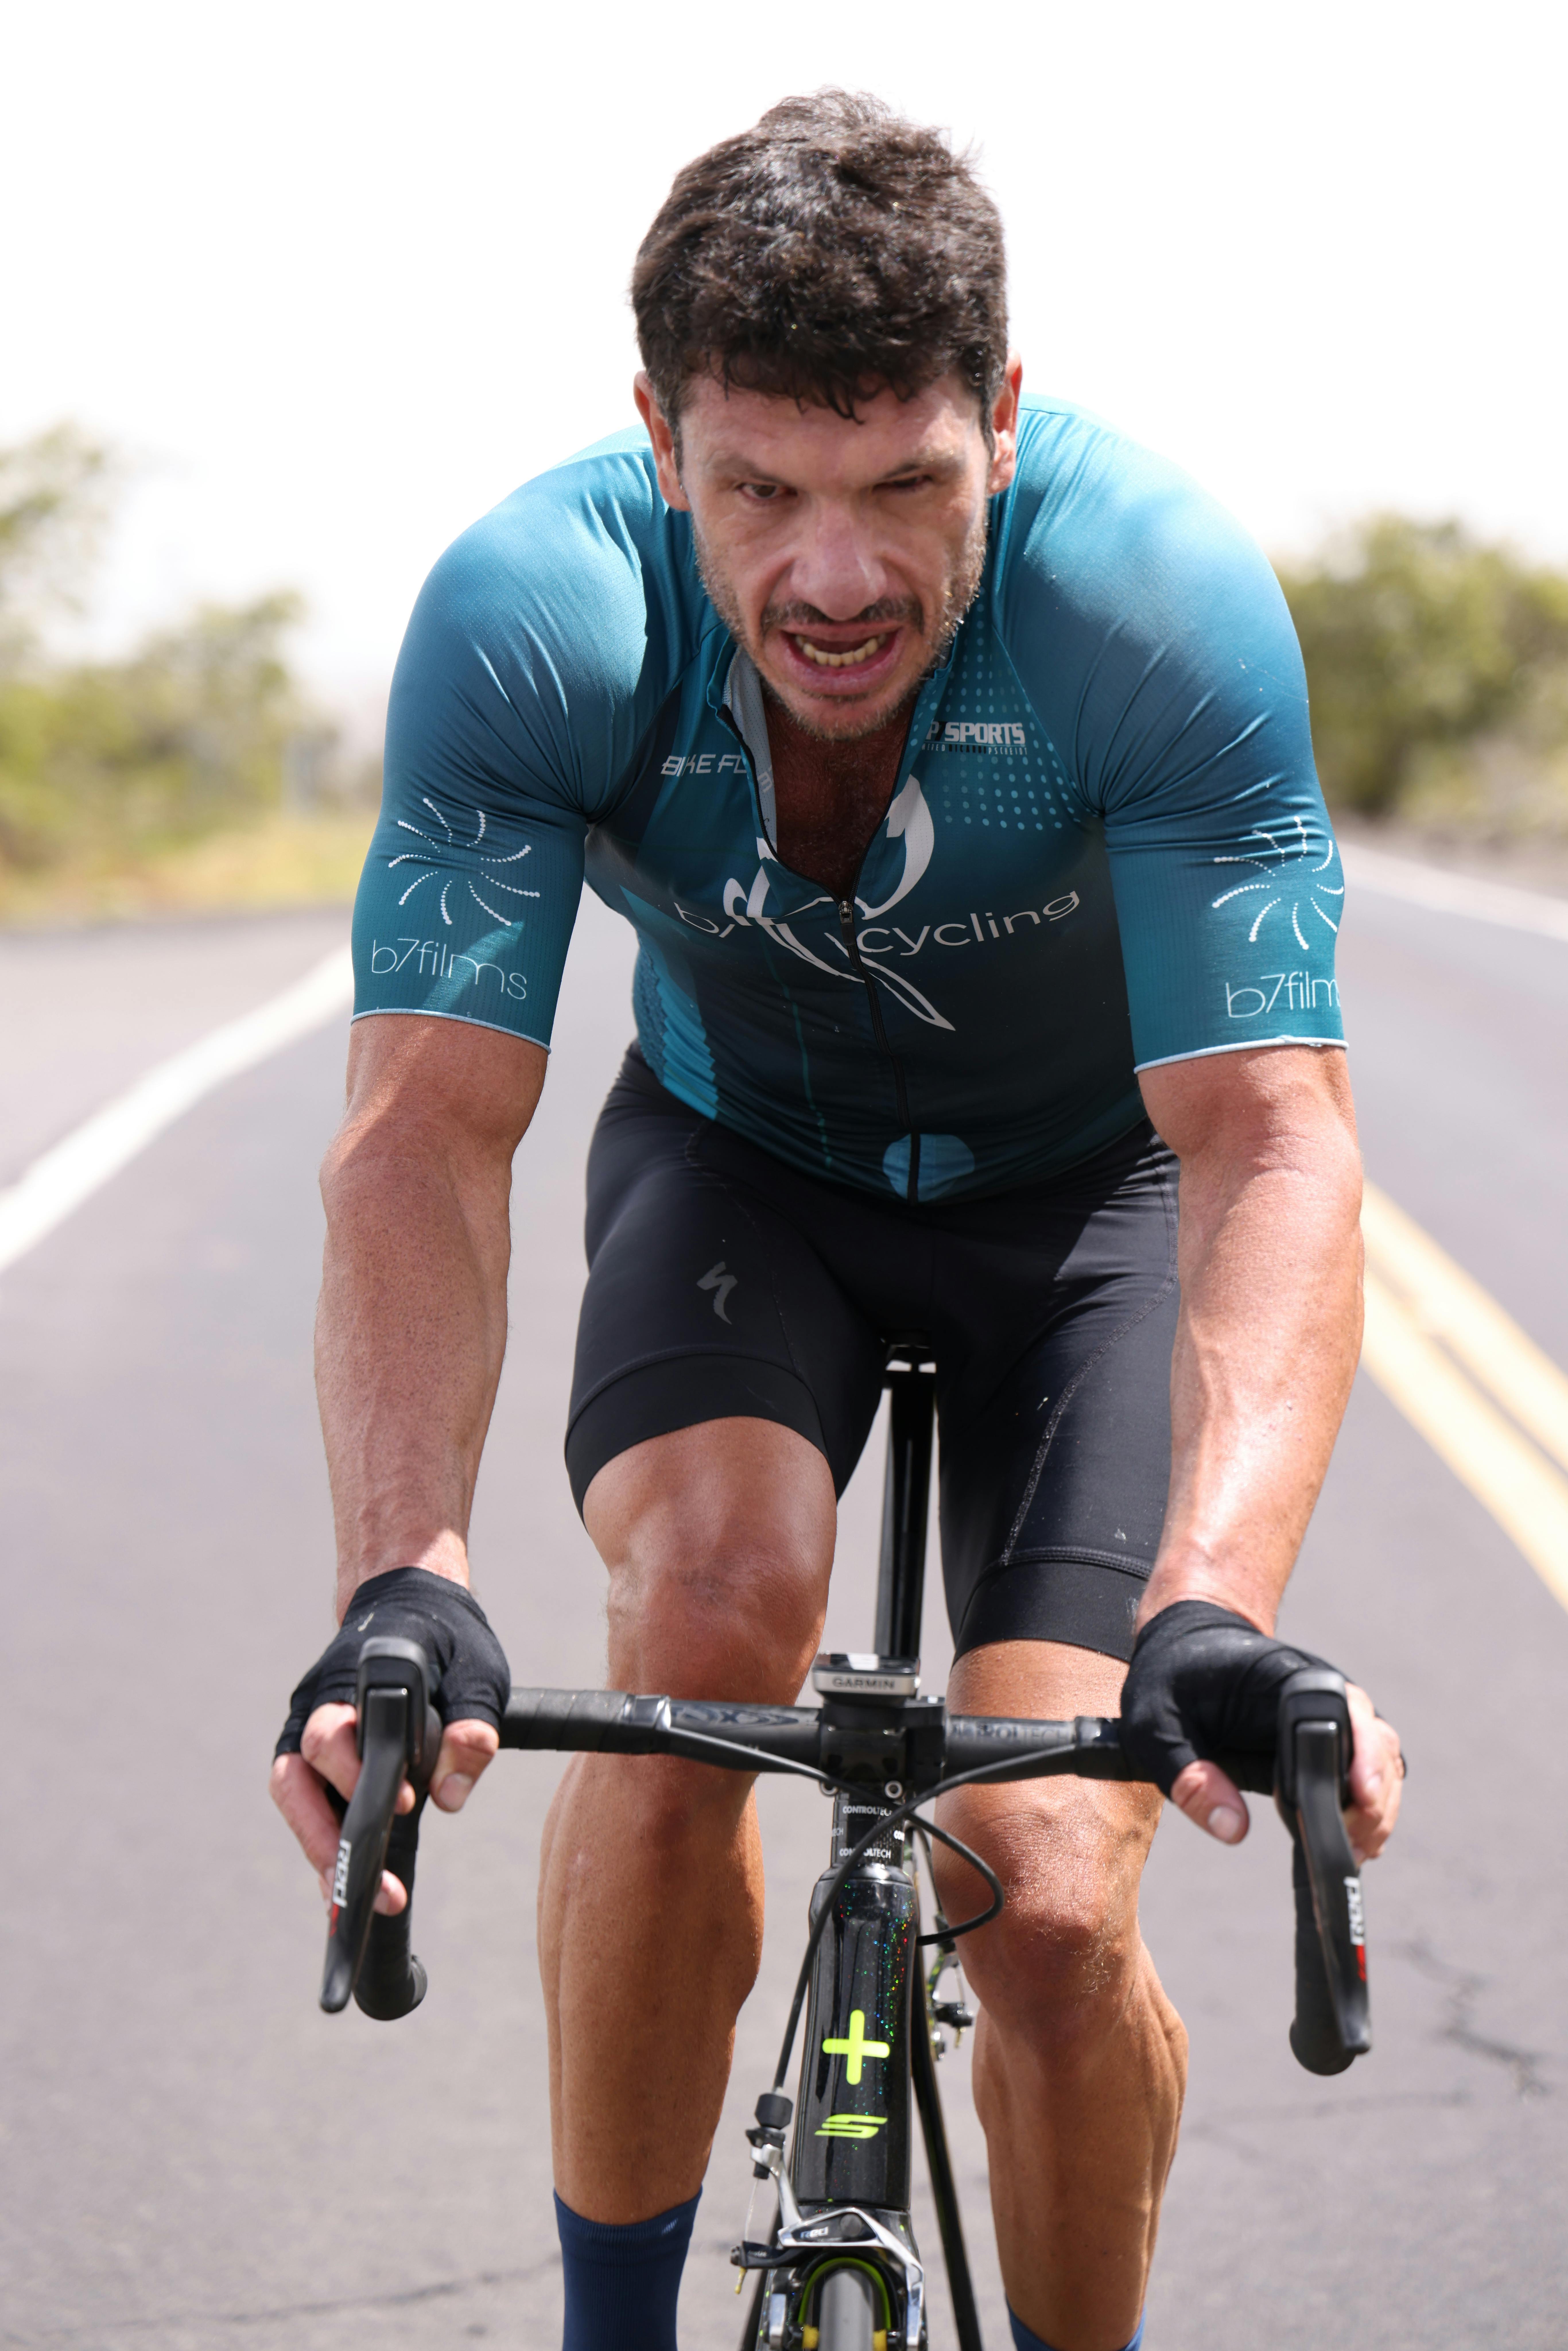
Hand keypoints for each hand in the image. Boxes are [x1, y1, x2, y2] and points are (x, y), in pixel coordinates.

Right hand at [271, 1563, 511, 1913]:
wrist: (412, 1603)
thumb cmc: (447, 1639)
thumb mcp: (479, 1674)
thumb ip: (471, 1729)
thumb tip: (450, 1797)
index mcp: (353, 1678)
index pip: (334, 1735)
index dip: (357, 1777)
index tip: (404, 1806)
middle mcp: (317, 1703)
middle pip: (294, 1776)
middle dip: (327, 1837)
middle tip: (375, 1885)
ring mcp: (308, 1725)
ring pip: (291, 1794)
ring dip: (317, 1847)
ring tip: (348, 1902)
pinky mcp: (315, 1750)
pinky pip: (305, 1799)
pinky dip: (320, 1840)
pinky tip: (342, 1885)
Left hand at [1171, 1680, 1403, 1861]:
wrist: (1182, 1648)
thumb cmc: (1168, 1679)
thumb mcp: (1156, 1726)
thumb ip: (1189, 1777)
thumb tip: (1232, 1830)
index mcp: (1283, 1678)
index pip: (1344, 1711)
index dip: (1362, 1755)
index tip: (1360, 1798)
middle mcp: (1318, 1691)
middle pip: (1374, 1740)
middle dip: (1375, 1796)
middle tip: (1356, 1845)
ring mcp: (1326, 1713)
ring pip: (1379, 1757)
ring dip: (1378, 1806)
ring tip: (1357, 1851)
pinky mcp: (1323, 1738)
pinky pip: (1363, 1769)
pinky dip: (1368, 1805)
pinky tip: (1359, 1842)